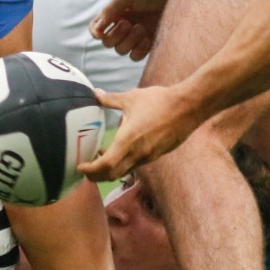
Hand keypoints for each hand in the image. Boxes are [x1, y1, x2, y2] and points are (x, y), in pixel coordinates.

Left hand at [77, 84, 201, 180]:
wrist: (189, 106)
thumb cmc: (160, 101)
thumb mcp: (131, 98)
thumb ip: (110, 99)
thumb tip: (94, 93)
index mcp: (128, 140)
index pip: (105, 165)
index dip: (90, 169)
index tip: (80, 166)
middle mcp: (138, 154)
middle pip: (112, 175)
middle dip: (96, 175)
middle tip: (86, 169)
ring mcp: (149, 156)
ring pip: (125, 171)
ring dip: (110, 169)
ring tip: (101, 158)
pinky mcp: (158, 154)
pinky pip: (136, 164)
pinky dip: (124, 164)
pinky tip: (122, 151)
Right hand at [89, 0, 179, 60]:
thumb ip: (110, 10)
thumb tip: (97, 30)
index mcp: (115, 14)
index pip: (96, 29)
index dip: (95, 33)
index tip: (101, 33)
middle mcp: (123, 26)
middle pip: (108, 43)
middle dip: (116, 36)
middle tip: (128, 23)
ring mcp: (135, 37)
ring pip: (121, 51)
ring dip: (129, 41)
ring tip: (142, 28)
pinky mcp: (148, 44)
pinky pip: (135, 56)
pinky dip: (139, 49)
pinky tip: (148, 38)